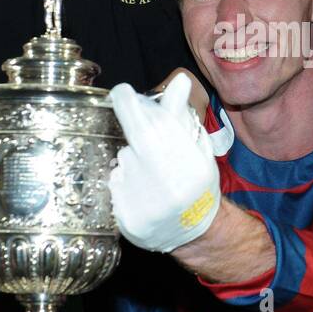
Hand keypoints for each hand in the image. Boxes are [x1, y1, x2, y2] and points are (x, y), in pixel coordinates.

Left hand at [108, 74, 220, 253]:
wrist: (196, 230)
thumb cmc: (196, 182)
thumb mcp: (197, 147)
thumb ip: (181, 115)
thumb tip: (180, 81)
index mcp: (190, 168)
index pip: (151, 128)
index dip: (130, 106)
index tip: (121, 92)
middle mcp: (169, 191)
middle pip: (133, 146)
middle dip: (135, 137)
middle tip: (144, 139)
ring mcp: (147, 209)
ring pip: (122, 165)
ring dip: (130, 161)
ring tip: (150, 173)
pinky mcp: (129, 222)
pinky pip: (115, 187)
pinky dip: (123, 181)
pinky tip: (140, 189)